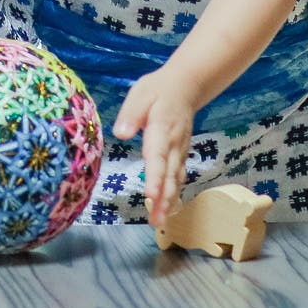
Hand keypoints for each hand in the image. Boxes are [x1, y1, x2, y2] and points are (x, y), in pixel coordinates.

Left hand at [112, 65, 198, 228]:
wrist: (186, 86)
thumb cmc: (158, 90)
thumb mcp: (140, 93)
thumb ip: (131, 113)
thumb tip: (121, 133)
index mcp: (161, 128)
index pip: (157, 156)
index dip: (155, 177)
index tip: (150, 195)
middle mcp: (173, 144)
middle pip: (169, 174)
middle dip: (163, 198)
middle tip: (155, 221)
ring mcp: (180, 150)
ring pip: (176, 179)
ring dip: (169, 201)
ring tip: (159, 221)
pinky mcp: (181, 154)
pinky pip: (178, 176)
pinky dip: (174, 194)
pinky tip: (167, 209)